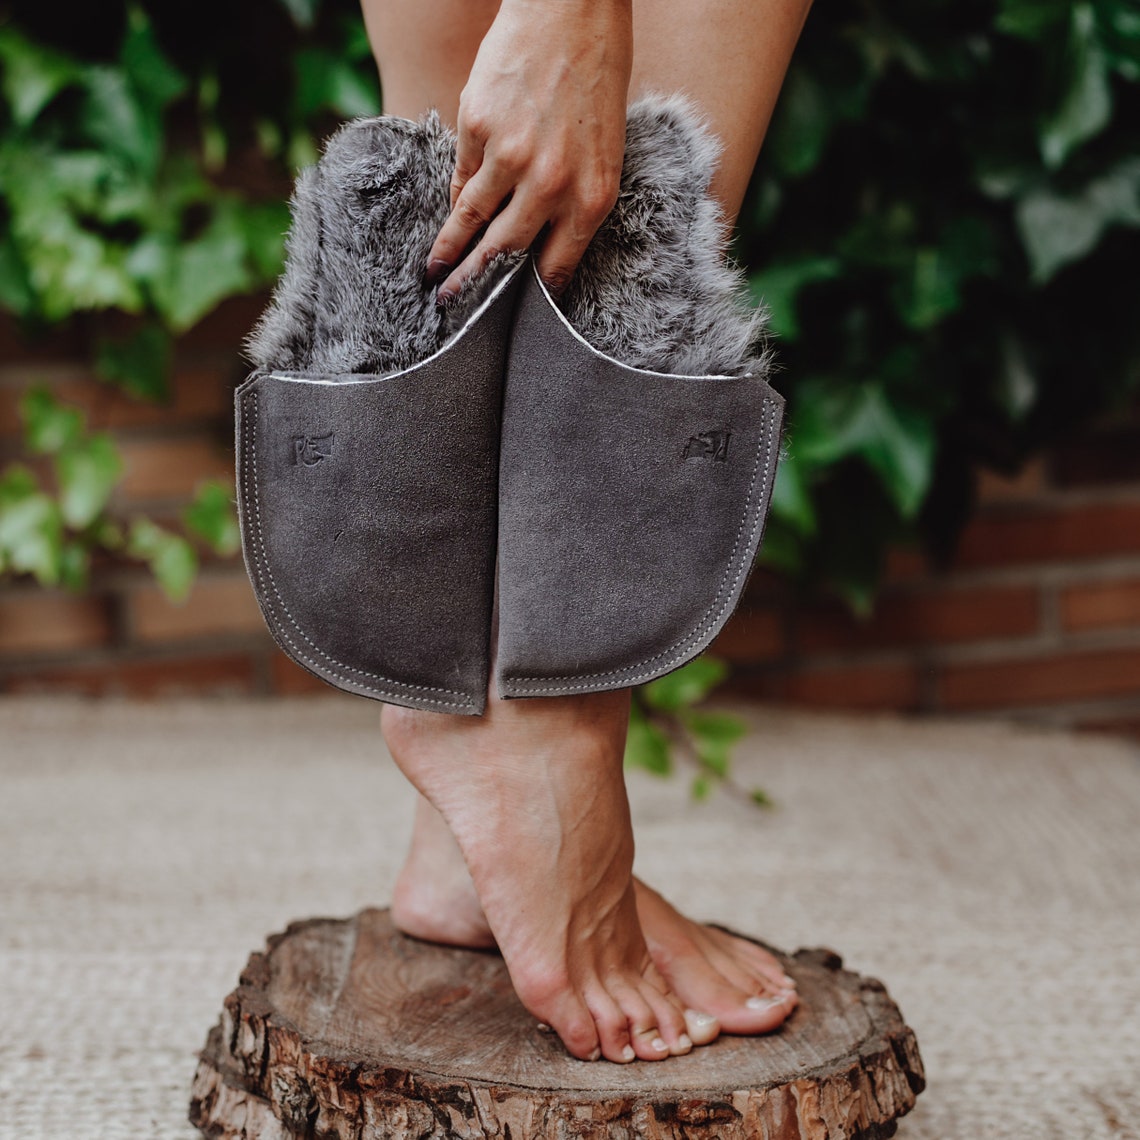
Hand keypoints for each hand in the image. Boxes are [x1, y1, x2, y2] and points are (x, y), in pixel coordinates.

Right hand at [426, 0, 632, 300]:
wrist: (570, 12)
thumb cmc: (596, 80)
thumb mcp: (604, 152)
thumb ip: (573, 200)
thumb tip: (535, 242)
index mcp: (592, 198)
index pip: (555, 267)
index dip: (530, 295)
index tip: (511, 313)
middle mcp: (551, 187)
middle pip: (505, 254)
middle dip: (477, 285)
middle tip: (455, 305)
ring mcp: (511, 159)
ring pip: (472, 220)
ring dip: (449, 251)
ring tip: (434, 273)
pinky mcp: (478, 129)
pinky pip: (461, 175)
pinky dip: (455, 195)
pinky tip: (448, 213)